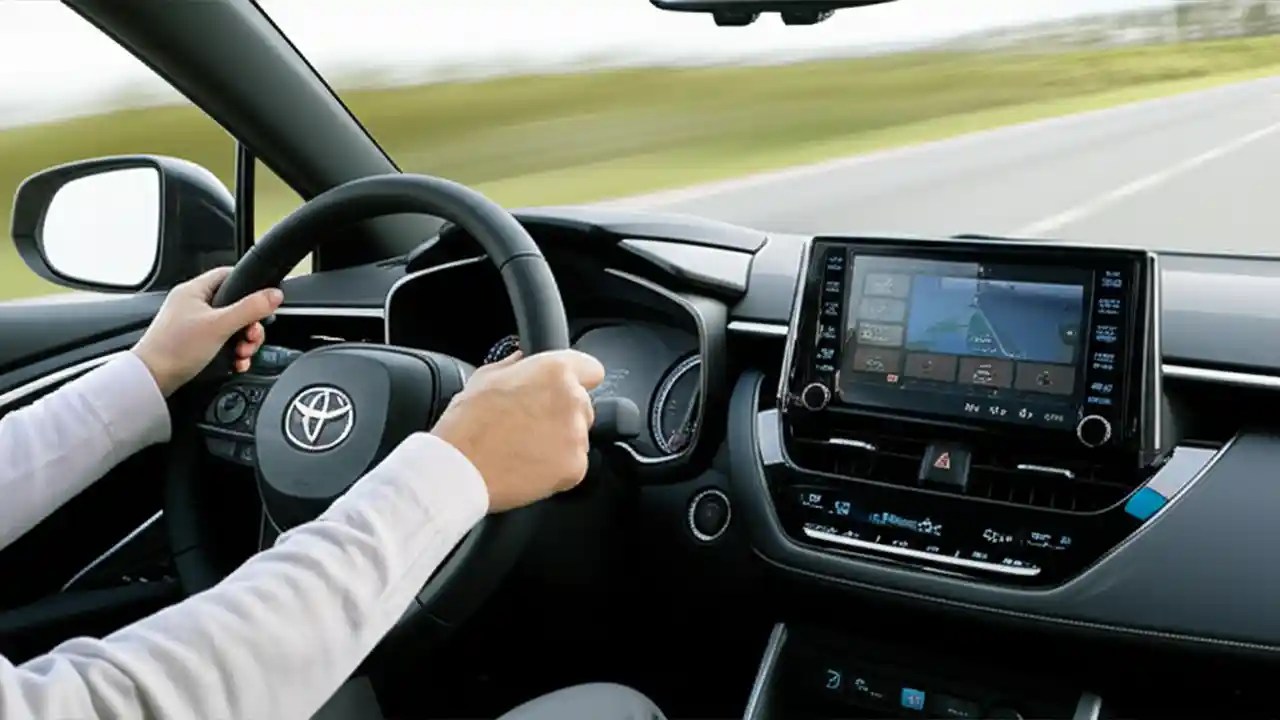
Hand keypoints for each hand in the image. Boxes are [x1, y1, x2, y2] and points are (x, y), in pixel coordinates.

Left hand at [132, 267, 283, 396]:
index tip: (263, 301)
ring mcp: (193, 324)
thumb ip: (250, 308)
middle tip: (251, 337)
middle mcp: (193, 304)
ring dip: (244, 341)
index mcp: (195, 290)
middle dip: (249, 325)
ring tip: (243, 353)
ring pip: (231, 326)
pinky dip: (233, 352)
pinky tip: (236, 362)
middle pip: (235, 305)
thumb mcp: (220, 325)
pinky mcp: (193, 343)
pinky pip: (222, 342)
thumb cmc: (175, 349)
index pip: (229, 275)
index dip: (249, 286)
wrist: (152, 379)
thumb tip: (274, 295)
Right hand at [431, 350, 605, 512]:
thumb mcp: (486, 377)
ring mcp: (576, 436)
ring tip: (525, 447)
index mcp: (555, 371)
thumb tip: (525, 360)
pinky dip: (557, 467)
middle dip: (563, 413)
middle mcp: (573, 401)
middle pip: (583, 405)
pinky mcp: (575, 467)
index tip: (566, 389)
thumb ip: (517, 365)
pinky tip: (529, 465)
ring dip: (560, 440)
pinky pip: (574, 463)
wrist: (459, 469)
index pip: (591, 369)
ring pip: (578, 435)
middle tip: (531, 424)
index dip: (577, 379)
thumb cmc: (467, 423)